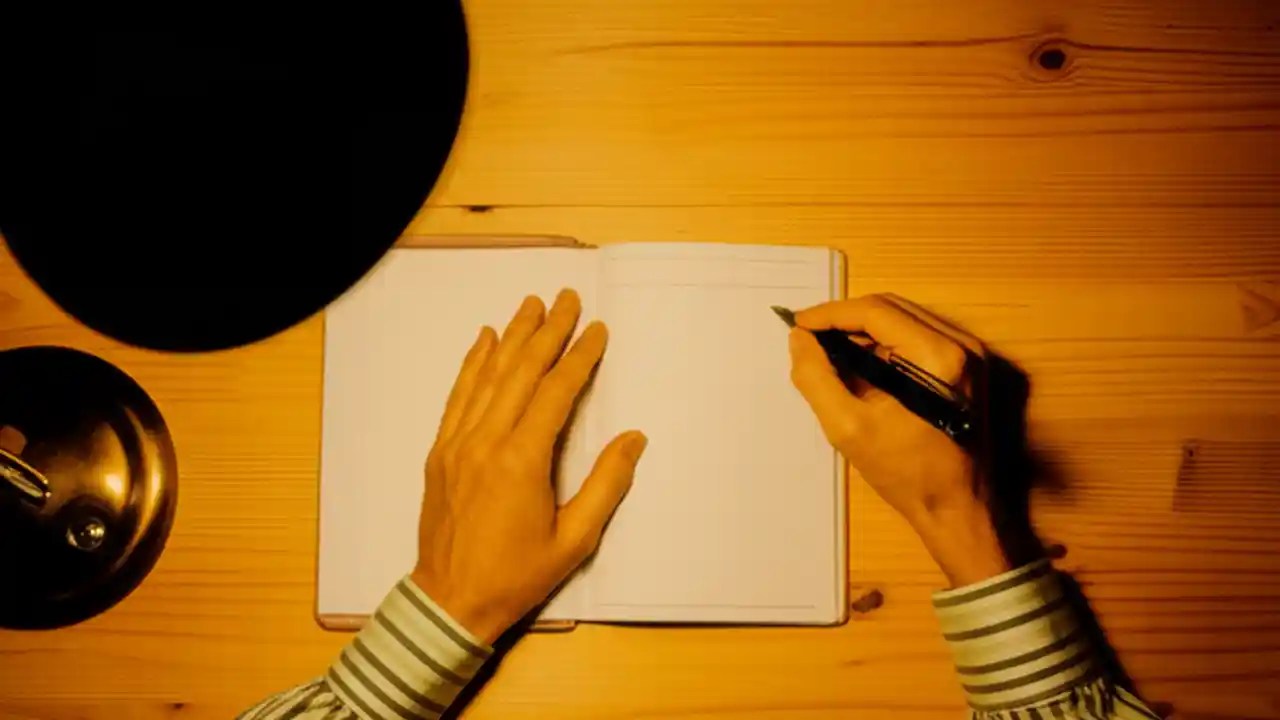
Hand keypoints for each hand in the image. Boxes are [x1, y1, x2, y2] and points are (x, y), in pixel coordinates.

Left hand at [411, 290, 646, 642]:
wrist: (449, 602)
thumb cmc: (517, 576)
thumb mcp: (575, 540)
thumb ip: (606, 485)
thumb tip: (633, 438)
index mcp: (522, 461)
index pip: (556, 392)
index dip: (579, 357)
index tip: (597, 330)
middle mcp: (486, 442)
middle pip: (521, 372)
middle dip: (547, 332)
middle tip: (568, 299)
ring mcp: (458, 444)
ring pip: (488, 377)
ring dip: (512, 337)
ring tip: (531, 305)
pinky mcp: (440, 452)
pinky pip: (459, 397)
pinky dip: (473, 364)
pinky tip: (484, 340)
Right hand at [787, 294, 1009, 586]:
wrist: (958, 508)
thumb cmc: (905, 473)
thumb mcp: (848, 428)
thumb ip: (816, 378)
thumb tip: (799, 339)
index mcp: (937, 356)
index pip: (875, 312)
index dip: (830, 314)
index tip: (797, 324)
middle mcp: (961, 344)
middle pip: (890, 309)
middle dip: (845, 321)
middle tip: (810, 340)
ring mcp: (970, 354)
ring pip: (903, 320)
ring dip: (864, 331)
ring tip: (830, 354)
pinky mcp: (968, 367)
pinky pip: (918, 337)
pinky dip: (885, 344)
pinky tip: (861, 366)